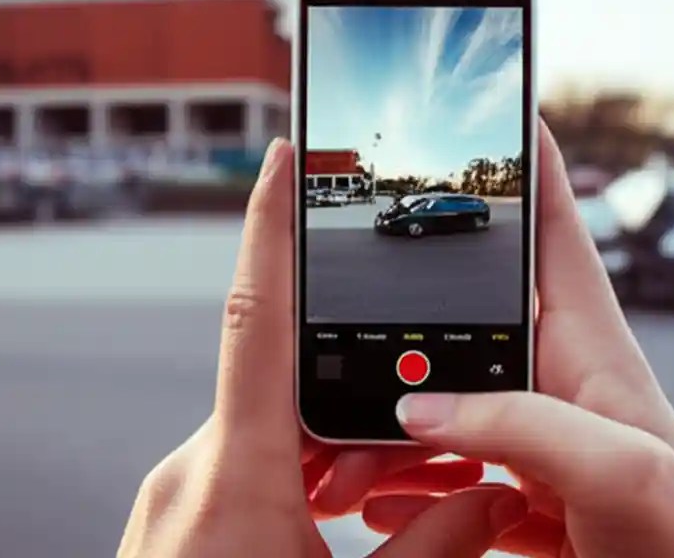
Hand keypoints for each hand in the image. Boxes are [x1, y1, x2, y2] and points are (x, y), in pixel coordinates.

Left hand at [118, 139, 528, 556]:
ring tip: (413, 500)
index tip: (281, 154)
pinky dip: (309, 483)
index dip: (268, 227)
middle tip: (439, 440)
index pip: (254, 318)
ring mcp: (179, 500)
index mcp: (232, 475)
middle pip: (293, 396)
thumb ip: (435, 546)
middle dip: (369, 403)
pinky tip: (355, 521)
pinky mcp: (178, 525)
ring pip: (277, 442)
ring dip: (345, 455)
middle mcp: (194, 472)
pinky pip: (251, 476)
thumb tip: (495, 496)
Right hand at [363, 123, 673, 556]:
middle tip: (339, 313)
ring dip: (392, 420)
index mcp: (593, 353)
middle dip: (404, 318)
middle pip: (472, 321)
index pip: (555, 231)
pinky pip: (457, 477)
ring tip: (337, 444)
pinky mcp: (537, 501)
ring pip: (452, 405)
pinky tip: (379, 498)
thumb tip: (417, 408)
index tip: (501, 101)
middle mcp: (566, 387)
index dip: (530, 160)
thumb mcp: (616, 471)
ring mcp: (548, 444)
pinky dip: (412, 486)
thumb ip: (521, 426)